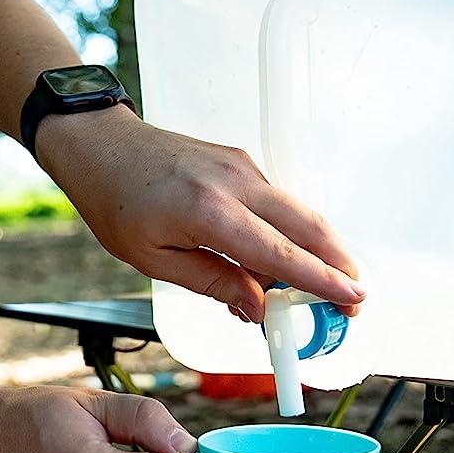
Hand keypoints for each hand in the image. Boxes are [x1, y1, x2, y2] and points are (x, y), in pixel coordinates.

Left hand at [39, 107, 364, 321]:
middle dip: (338, 264)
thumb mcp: (152, 258)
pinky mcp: (239, 161)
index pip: (278, 252)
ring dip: (319, 248)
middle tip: (355, 300)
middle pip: (306, 225)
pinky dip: (292, 230)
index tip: (352, 299)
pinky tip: (287, 258)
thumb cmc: (114, 202)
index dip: (320, 280)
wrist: (99, 144)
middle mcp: (234, 182)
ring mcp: (240, 167)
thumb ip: (212, 282)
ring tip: (330, 286)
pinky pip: (277, 201)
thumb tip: (258, 308)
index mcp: (208, 212)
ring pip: (297, 211)